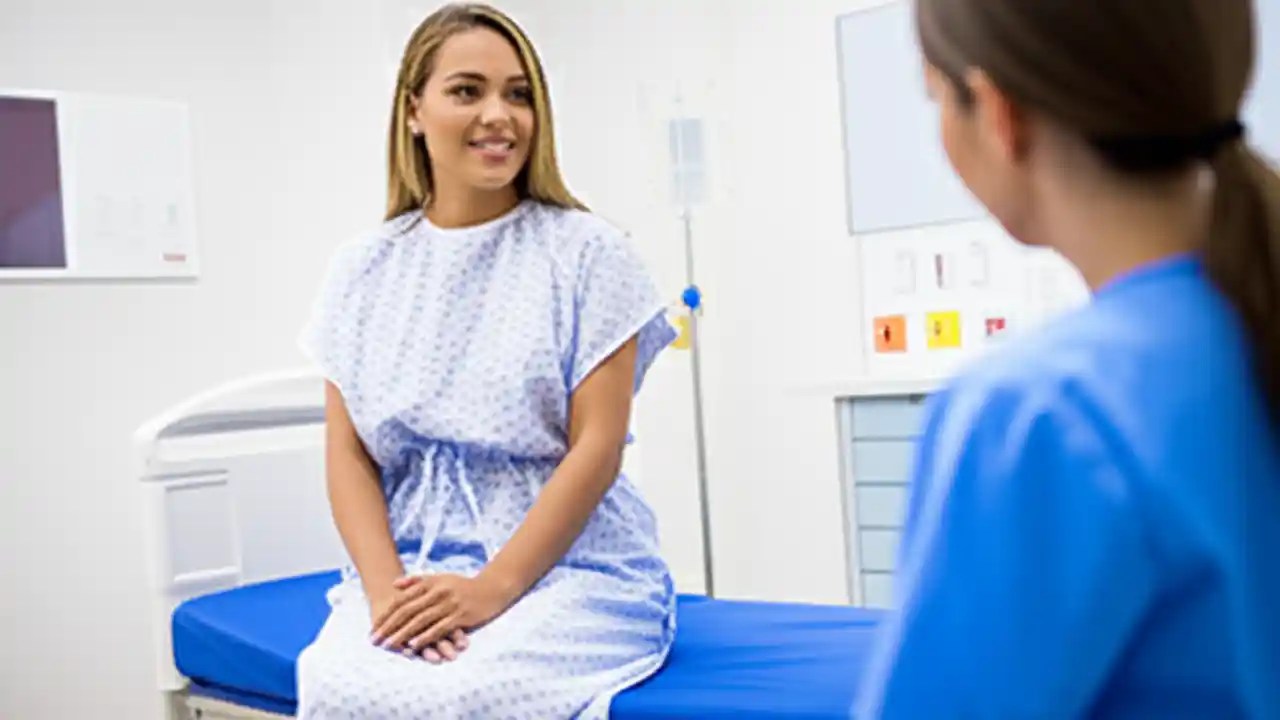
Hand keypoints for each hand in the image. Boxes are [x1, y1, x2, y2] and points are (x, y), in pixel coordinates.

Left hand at [372, 573, 510, 656]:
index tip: (374, 628)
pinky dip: (426, 637)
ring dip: (404, 634)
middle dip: (390, 627)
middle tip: (375, 640)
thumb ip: (417, 580)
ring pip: (421, 621)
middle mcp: (438, 592)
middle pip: (408, 611)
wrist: (492, 588)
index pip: (403, 600)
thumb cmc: (463, 585)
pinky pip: (440, 628)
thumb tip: (394, 584)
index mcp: (431, 583)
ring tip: (390, 645)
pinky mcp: (461, 616)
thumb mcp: (440, 578)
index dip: (387, 615)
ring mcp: (450, 604)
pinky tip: (414, 645)